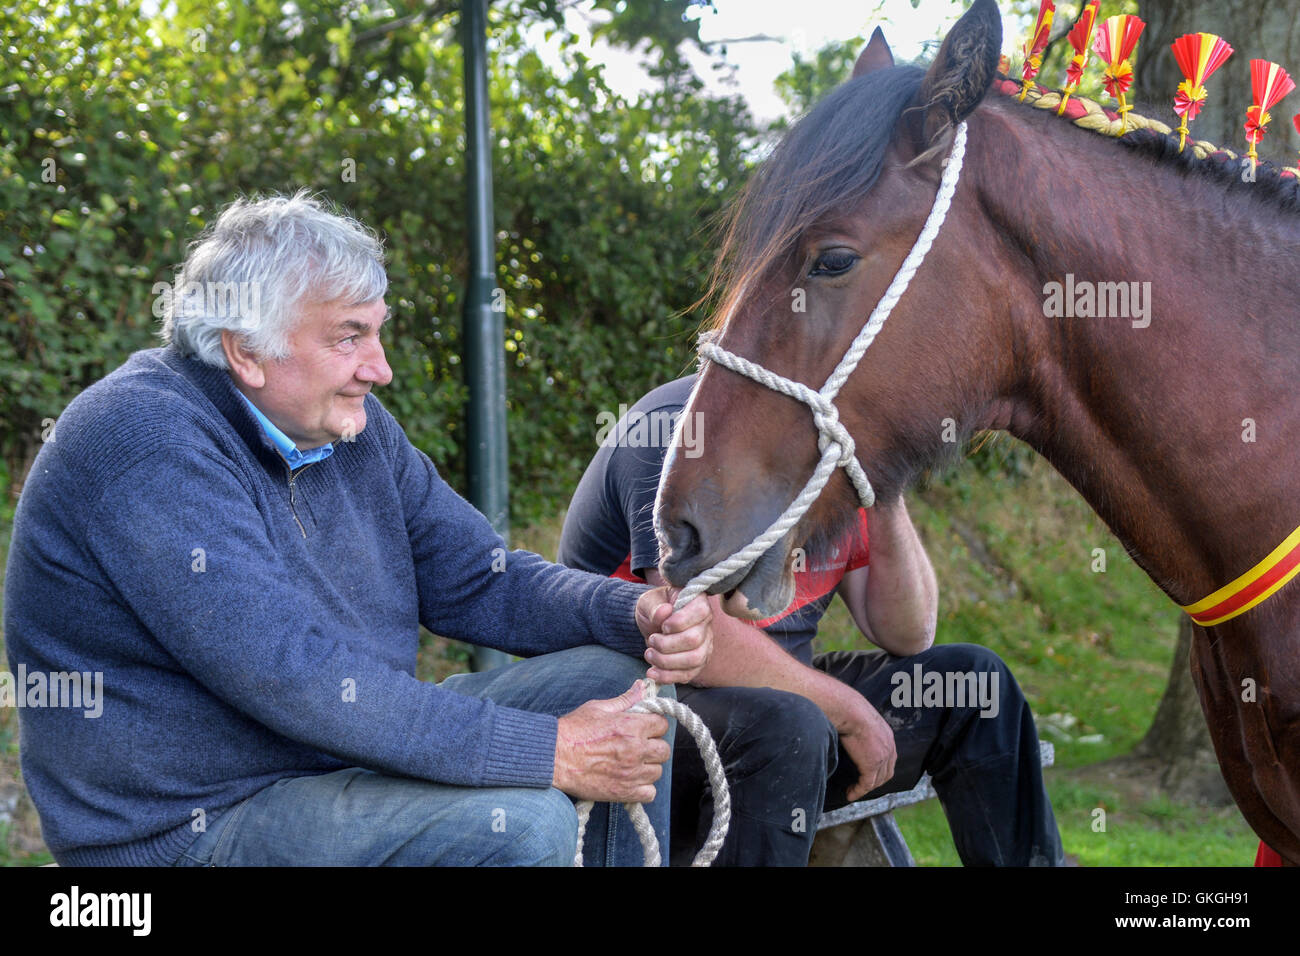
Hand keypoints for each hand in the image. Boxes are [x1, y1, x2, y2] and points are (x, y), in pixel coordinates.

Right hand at [552, 682, 671, 803]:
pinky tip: (630, 780)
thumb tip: (642, 687)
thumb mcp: (598, 708)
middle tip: (639, 746)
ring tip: (632, 764)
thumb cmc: (573, 730)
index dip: (654, 725)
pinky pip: (649, 793)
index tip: (644, 728)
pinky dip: (643, 788)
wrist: (553, 757)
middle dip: (654, 746)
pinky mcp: (623, 792)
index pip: (662, 724)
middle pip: (664, 750)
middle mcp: (635, 750)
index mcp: (631, 726)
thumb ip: (625, 700)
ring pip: (657, 772)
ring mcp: (630, 773)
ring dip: (648, 767)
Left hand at [634, 586, 711, 683]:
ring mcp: (704, 645)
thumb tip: (664, 612)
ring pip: (694, 660)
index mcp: (698, 602)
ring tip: (650, 655)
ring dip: (667, 661)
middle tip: (652, 641)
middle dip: (667, 644)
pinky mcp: (697, 663)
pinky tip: (653, 672)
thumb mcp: (649, 601)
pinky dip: (668, 676)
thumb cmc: (654, 608)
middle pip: (694, 640)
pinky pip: (688, 675)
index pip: (700, 612)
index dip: (679, 622)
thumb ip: (654, 606)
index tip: (662, 626)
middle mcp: (706, 624)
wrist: (651, 624)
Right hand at [838, 697, 896, 801]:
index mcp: (887, 735)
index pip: (889, 759)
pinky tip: (849, 794)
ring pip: (877, 781)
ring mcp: (882, 757)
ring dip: (866, 788)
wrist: (849, 710)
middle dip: (875, 782)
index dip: (880, 769)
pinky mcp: (871, 765)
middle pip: (886, 772)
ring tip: (853, 791)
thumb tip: (850, 727)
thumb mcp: (862, 717)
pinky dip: (858, 791)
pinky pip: (866, 784)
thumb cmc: (849, 708)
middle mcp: (889, 747)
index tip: (867, 774)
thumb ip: (862, 726)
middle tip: (861, 786)